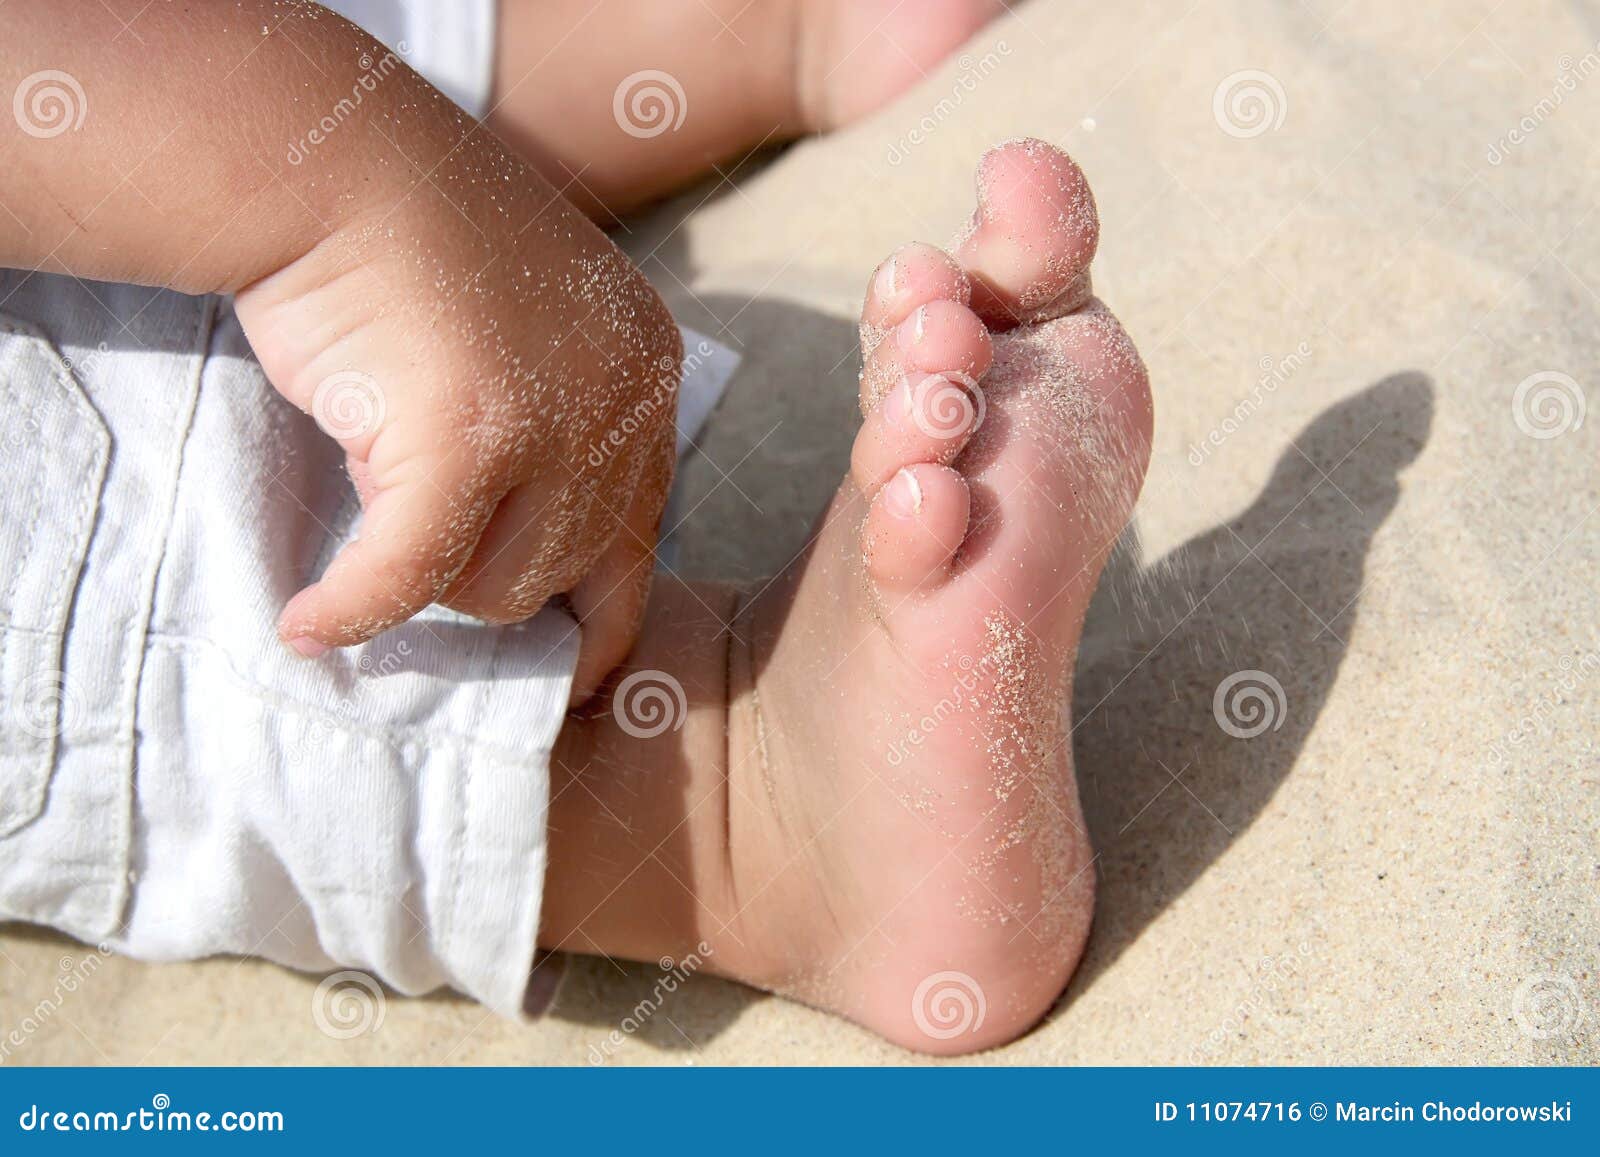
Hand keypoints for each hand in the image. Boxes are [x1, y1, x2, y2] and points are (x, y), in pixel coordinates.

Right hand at [234, 133, 680, 701]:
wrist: (330, 161)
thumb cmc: (408, 246)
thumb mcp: (527, 333)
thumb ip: (560, 431)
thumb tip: (539, 572)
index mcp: (649, 373)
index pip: (646, 532)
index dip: (602, 611)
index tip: (570, 671)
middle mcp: (625, 399)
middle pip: (571, 570)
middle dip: (487, 579)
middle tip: (416, 551)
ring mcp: (554, 417)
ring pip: (502, 587)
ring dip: (430, 578)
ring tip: (371, 513)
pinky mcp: (468, 436)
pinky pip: (409, 576)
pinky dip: (352, 608)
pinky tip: (308, 623)